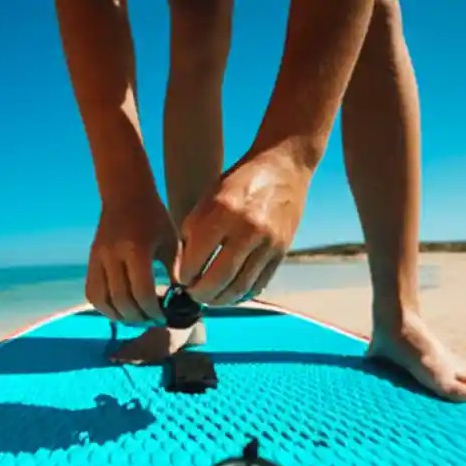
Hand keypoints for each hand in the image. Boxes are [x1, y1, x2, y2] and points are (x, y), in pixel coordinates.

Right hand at [86, 196, 178, 324]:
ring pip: (101, 300)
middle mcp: (113, 256)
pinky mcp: (91, 260)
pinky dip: (104, 306)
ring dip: (118, 315)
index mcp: (136, 250)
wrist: (125, 194)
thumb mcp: (171, 241)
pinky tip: (118, 309)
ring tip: (135, 317)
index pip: (141, 292)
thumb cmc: (154, 217)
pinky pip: (91, 292)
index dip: (152, 310)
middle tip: (151, 320)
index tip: (163, 316)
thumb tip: (181, 301)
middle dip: (137, 317)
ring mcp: (98, 258)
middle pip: (121, 300)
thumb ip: (176, 271)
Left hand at [178, 149, 310, 304]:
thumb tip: (183, 268)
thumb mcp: (209, 196)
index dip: (185, 275)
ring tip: (209, 297)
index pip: (197, 257)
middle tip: (192, 294)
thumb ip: (194, 230)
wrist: (284, 166)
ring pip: (240, 287)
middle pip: (219, 278)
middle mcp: (248, 228)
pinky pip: (259, 283)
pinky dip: (242, 294)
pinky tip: (230, 292)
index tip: (181, 279)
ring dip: (220, 299)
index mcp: (224, 211)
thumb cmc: (240, 180)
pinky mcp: (282, 251)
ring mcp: (269, 242)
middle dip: (200, 294)